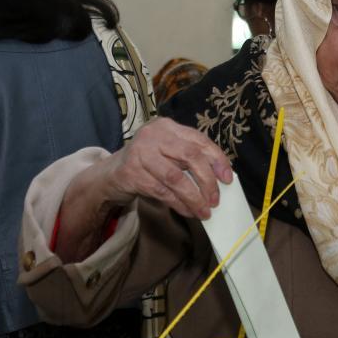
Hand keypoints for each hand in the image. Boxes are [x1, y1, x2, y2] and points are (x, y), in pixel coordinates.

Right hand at [97, 117, 232, 219]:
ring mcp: (140, 153)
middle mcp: (153, 135)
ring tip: (204, 211)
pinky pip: (162, 191)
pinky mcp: (131, 173)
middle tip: (215, 199)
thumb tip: (220, 179)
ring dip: (194, 197)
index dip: (217, 159)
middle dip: (207, 180)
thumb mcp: (168, 153)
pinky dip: (178, 204)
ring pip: (176, 177)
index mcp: (167, 126)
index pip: (199, 140)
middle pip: (190, 156)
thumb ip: (189, 159)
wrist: (109, 175)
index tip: (228, 178)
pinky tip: (188, 211)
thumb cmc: (147, 164)